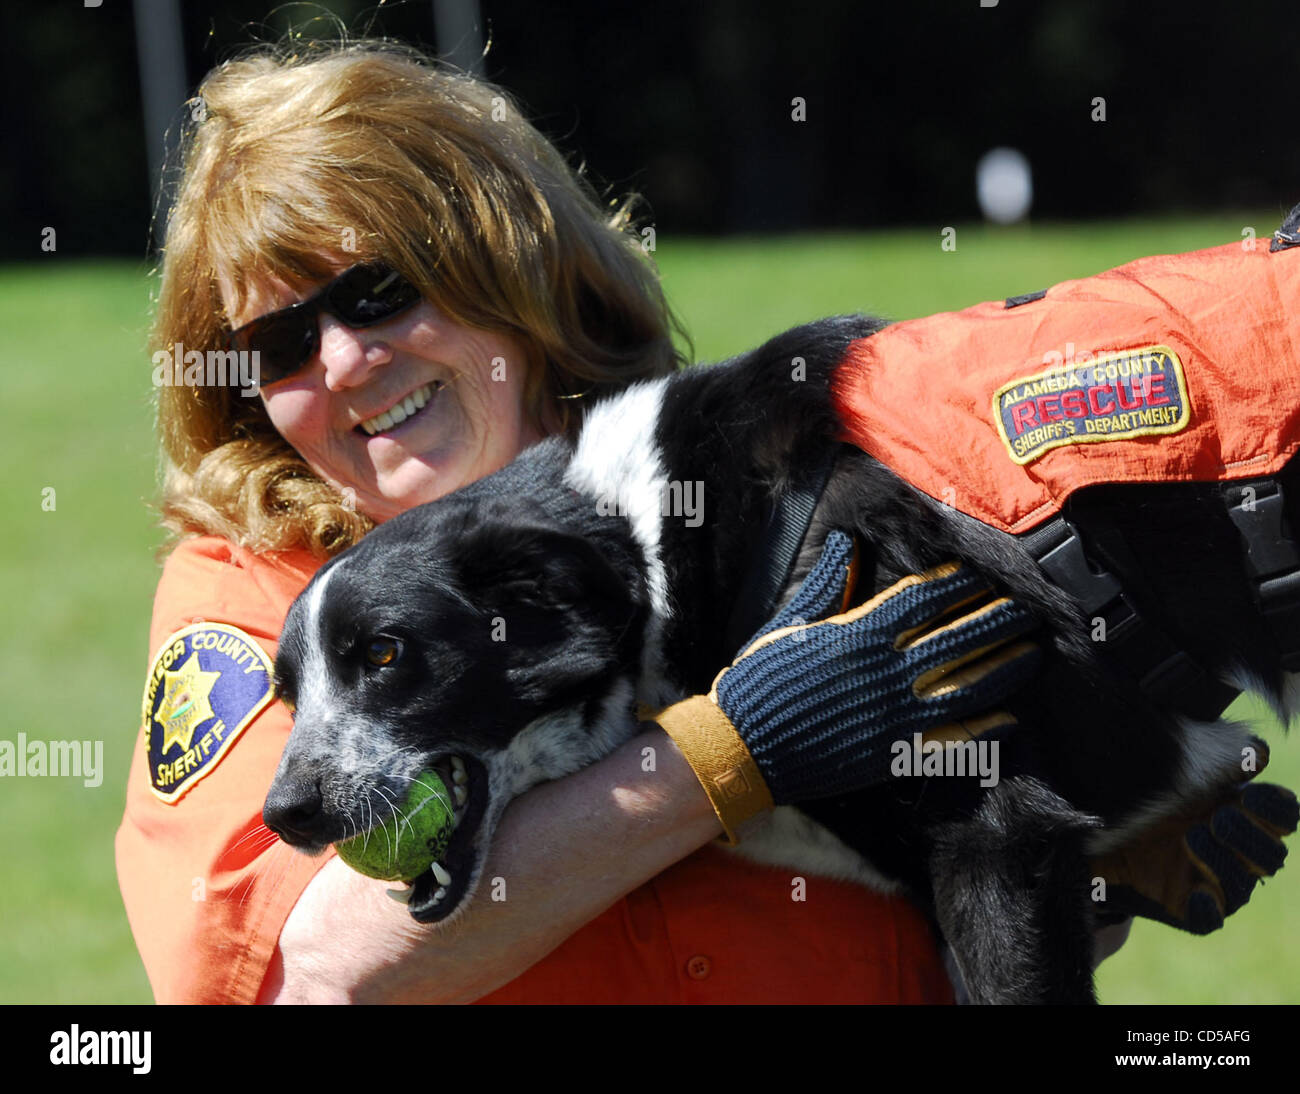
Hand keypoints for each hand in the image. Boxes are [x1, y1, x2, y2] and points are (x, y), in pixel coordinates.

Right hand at [652, 529, 1041, 839]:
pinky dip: (983, 731)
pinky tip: (1009, 719)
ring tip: (1032, 654)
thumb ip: (824, 584)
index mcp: (858, 635)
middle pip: (956, 639)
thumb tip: (848, 542)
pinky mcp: (893, 755)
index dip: (957, 584)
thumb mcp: (787, 624)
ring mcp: (894, 716)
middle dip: (997, 621)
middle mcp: (884, 673)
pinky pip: (950, 743)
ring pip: (965, 688)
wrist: (742, 748)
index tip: (983, 573)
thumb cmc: (758, 681)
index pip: (922, 600)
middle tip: (1028, 608)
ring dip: (1003, 670)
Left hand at [1092, 745, 1297, 933]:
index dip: (1275, 807)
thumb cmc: (1152, 798)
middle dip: (1250, 836)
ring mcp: (1218, 885)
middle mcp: (1239, 856)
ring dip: (1223, 863)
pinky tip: (1198, 894)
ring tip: (1192, 837)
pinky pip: (1209, 919)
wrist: (1110, 833)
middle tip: (1219, 817)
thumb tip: (1257, 751)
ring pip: (1241, 884)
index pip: (1281, 816)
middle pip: (1271, 855)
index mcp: (1243, 817)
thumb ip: (1217, 764)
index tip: (1252, 793)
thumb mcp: (1172, 777)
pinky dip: (1207, 909)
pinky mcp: (1192, 909)